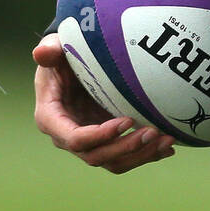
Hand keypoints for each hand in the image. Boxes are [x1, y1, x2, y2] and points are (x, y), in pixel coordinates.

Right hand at [32, 33, 174, 173]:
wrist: (74, 65)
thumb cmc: (63, 55)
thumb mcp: (55, 49)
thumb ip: (50, 50)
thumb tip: (41, 52)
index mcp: (52, 118)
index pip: (75, 139)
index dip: (100, 135)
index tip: (127, 121)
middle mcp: (69, 137)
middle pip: (97, 156)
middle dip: (126, 148)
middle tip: (153, 132)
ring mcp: (90, 142)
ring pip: (114, 162)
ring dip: (140, 155)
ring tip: (166, 141)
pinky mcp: (107, 142)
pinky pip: (126, 157)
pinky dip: (147, 155)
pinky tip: (168, 148)